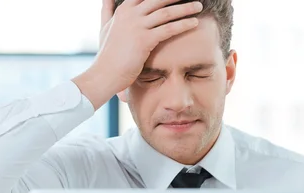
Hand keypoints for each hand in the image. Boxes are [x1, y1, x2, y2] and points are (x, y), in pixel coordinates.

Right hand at [74, 0, 201, 109]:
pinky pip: (168, 29)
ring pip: (166, 12)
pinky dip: (183, 24)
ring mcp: (137, 26)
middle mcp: (130, 14)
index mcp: (123, 9)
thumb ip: (107, 10)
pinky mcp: (144, 40)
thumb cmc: (107, 54)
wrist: (104, 74)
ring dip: (185, 8)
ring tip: (199, 6)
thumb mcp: (105, 27)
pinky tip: (194, 23)